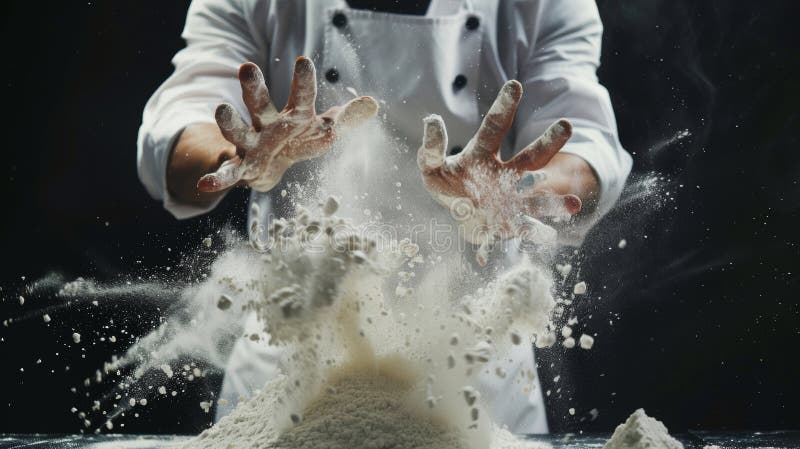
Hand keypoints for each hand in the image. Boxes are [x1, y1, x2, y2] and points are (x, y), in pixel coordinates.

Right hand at [198, 57, 377, 191]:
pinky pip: (228, 173)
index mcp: (292, 115)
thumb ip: (346, 118)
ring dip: (229, 121)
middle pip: (260, 102)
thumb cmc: (298, 140)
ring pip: (238, 130)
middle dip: (254, 87)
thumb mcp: (324, 131)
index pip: (300, 96)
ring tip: (220, 109)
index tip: (303, 61)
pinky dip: (218, 179)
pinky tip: (206, 185)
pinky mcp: (241, 167)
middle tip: (248, 67)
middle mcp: (267, 124)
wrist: (269, 165)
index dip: (303, 80)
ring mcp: (251, 144)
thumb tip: (373, 103)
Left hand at [417, 81, 583, 258]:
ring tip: (574, 205)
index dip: (503, 107)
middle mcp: (505, 174)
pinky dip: (536, 234)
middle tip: (567, 126)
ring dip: (553, 202)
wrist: (463, 217)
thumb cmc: (448, 185)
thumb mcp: (433, 167)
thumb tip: (432, 119)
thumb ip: (432, 148)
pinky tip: (550, 236)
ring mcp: (512, 199)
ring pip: (536, 197)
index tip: (515, 86)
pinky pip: (525, 228)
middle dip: (547, 143)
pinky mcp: (511, 224)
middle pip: (529, 157)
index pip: (494, 128)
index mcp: (483, 155)